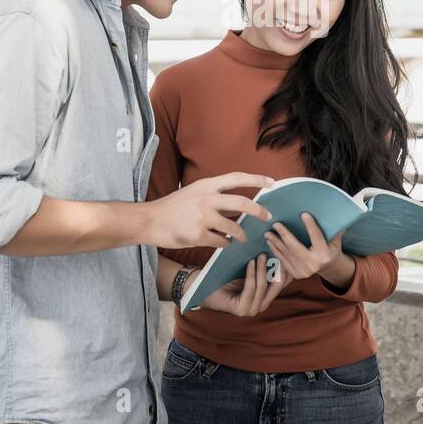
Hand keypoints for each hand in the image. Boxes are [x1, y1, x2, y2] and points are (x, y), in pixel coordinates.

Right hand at [145, 172, 274, 249]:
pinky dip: (226, 244)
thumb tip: (237, 207)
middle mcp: (206, 199)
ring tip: (242, 238)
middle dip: (259, 211)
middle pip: (242, 203)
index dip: (256, 179)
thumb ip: (214, 196)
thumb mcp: (194, 193)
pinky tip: (226, 244)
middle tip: (267, 217)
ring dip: (241, 234)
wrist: (150, 220)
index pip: (236, 178)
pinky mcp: (198, 235)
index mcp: (206, 185)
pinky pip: (221, 242)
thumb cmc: (173, 207)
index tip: (272, 182)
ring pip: (233, 228)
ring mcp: (203, 217)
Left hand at [199, 256, 285, 315]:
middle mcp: (261, 305)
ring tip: (261, 254)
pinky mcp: (241, 309)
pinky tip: (250, 262)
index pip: (283, 282)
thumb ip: (262, 265)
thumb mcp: (249, 269)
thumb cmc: (226, 276)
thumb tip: (276, 247)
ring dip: (262, 268)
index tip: (287, 251)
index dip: (286, 267)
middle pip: (277, 285)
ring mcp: (251, 309)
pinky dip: (251, 275)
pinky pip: (251, 289)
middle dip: (278, 267)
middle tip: (276, 251)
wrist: (204, 287)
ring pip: (263, 286)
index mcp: (266, 296)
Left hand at [263, 212, 348, 282]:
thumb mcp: (335, 240)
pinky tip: (270, 243)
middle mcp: (314, 265)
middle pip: (296, 247)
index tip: (303, 214)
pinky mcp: (296, 275)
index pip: (317, 237)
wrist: (328, 268)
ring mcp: (303, 272)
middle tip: (275, 224)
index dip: (310, 226)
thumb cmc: (330, 249)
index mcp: (325, 255)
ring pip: (286, 254)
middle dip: (284, 235)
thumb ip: (334, 229)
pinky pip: (283, 261)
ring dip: (276, 243)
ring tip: (268, 233)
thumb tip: (333, 211)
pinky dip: (275, 251)